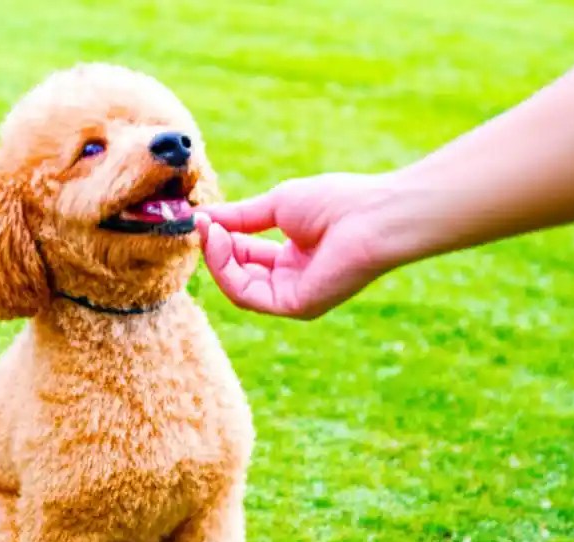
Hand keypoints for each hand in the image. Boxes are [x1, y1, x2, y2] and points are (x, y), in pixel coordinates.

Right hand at [197, 173, 424, 318]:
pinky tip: (221, 241)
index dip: (223, 238)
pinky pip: (247, 295)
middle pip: (239, 275)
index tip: (203, 218)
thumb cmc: (335, 203)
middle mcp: (293, 281)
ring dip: (217, 259)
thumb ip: (239, 218)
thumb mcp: (276, 206)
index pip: (247, 255)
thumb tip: (203, 219)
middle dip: (217, 250)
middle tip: (202, 224)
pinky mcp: (295, 306)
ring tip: (210, 231)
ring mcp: (294, 296)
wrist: (372, 215)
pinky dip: (227, 270)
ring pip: (238, 288)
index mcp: (295, 257)